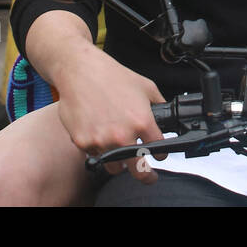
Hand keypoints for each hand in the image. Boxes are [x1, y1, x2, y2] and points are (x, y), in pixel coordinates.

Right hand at [58, 47, 165, 184]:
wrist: (81, 71)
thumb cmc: (111, 76)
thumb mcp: (145, 86)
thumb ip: (158, 103)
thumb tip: (166, 112)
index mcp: (142, 121)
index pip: (159, 149)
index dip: (162, 153)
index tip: (159, 154)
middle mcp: (122, 134)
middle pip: (139, 170)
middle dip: (145, 175)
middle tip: (148, 176)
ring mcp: (102, 140)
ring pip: (114, 166)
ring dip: (119, 162)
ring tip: (118, 149)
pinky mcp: (83, 141)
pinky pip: (94, 154)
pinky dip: (98, 148)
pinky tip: (98, 131)